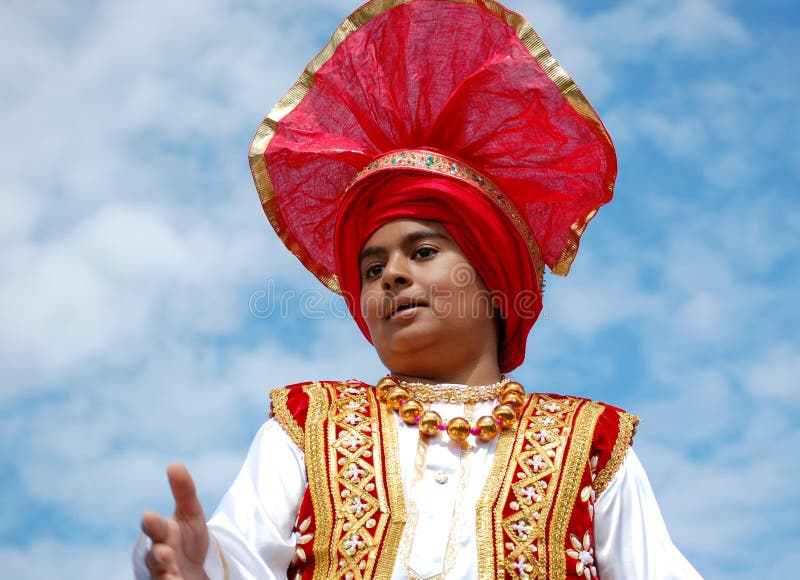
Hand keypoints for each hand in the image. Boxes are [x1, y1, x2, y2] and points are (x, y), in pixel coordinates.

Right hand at [141, 463, 209, 578]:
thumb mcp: (192, 513)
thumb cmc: (187, 538)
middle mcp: (159, 556)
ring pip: (160, 578)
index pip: (154, 526)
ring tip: (174, 579)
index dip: (151, 522)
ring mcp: (164, 575)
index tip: (149, 516)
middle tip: (164, 554)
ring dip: (165, 578)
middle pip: (154, 556)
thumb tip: (174, 464)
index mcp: (163, 533)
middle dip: (158, 555)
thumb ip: (184, 491)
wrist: (194, 568)